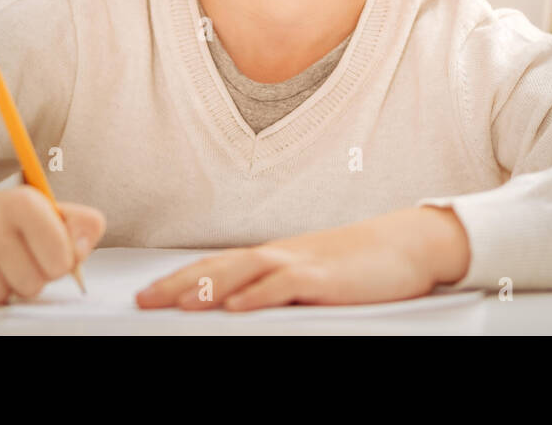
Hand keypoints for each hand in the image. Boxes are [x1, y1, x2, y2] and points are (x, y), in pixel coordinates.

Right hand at [0, 180, 105, 305]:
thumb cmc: (13, 220)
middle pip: (30, 284)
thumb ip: (83, 228)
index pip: (61, 261)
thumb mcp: (54, 215)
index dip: (59, 265)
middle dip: (30, 280)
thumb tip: (79, 250)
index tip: (49, 253)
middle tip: (18, 260)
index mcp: (25, 201)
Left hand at [134, 206, 469, 311]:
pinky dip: (259, 295)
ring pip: (245, 271)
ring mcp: (303, 263)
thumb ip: (282, 288)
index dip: (180, 278)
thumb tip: (244, 307)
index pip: (218, 265)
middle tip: (142, 301)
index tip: (149, 294)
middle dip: (177, 284)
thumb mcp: (316, 276)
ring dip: (209, 287)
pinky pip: (286, 285)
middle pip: (219, 266)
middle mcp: (282, 254)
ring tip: (178, 304)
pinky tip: (237, 307)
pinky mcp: (326, 278)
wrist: (409, 243)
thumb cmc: (365, 264)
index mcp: (276, 256)